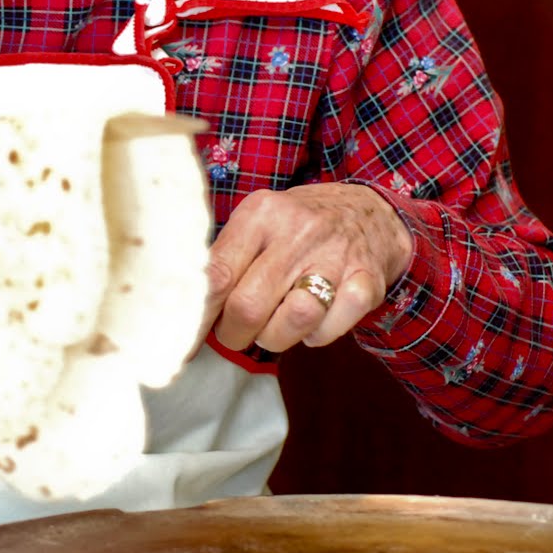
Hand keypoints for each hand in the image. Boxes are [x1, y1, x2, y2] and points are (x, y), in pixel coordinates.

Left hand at [201, 183, 413, 353]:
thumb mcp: (258, 224)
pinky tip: (313, 321)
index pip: (216, 274)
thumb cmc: (297, 227)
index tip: (182, 341)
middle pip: (248, 306)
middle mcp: (298, 230)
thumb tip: (185, 311)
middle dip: (234, 333)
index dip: (197, 315)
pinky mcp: (367, 281)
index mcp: (260, 213)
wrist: (370, 212)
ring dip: (274, 338)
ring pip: (293, 320)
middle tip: (235, 332)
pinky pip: (330, 330)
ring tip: (272, 326)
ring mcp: (336, 256)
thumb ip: (224, 260)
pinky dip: (316, 336)